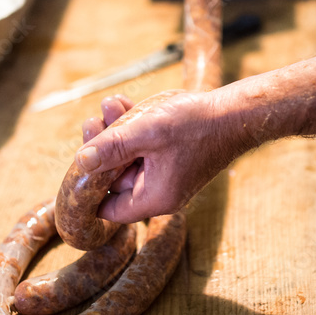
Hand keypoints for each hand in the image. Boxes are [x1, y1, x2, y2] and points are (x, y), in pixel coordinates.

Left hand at [76, 91, 245, 223]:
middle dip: (102, 148)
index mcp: (153, 198)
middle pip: (115, 178)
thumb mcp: (147, 132)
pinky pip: (143, 150)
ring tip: (110, 106)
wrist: (237, 114)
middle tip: (94, 122)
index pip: (107, 209)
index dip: (88, 189)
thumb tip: (80, 162)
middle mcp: (159, 193)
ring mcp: (166, 177)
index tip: (77, 163)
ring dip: (115, 133)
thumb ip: (112, 147)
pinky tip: (125, 105)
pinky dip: (132, 130)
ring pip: (128, 159)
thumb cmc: (197, 124)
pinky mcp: (171, 160)